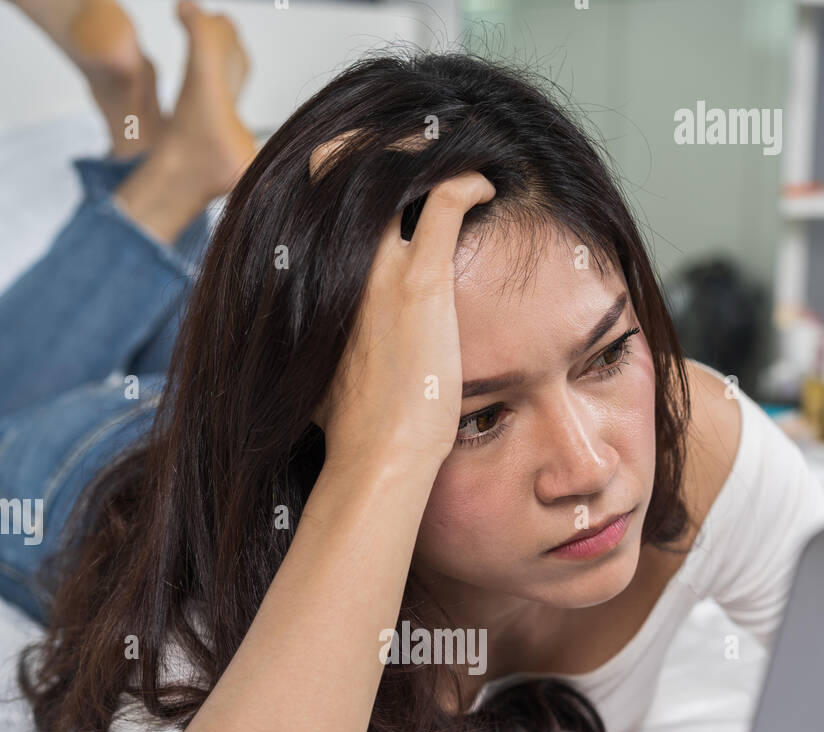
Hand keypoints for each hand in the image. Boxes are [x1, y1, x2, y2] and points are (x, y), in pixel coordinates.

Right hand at [314, 171, 496, 472]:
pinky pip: (446, 201)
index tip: (377, 177)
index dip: (343, 177)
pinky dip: (467, 182)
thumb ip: (312, 349)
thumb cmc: (352, 431)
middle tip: (420, 152)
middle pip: (349, 171)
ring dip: (429, 158)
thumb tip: (310, 360)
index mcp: (308, 283)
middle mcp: (337, 265)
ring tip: (453, 159)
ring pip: (399, 175)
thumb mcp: (312, 378)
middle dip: (383, 152)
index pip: (318, 200)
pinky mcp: (420, 281)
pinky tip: (485, 186)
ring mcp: (378, 269)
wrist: (377, 455)